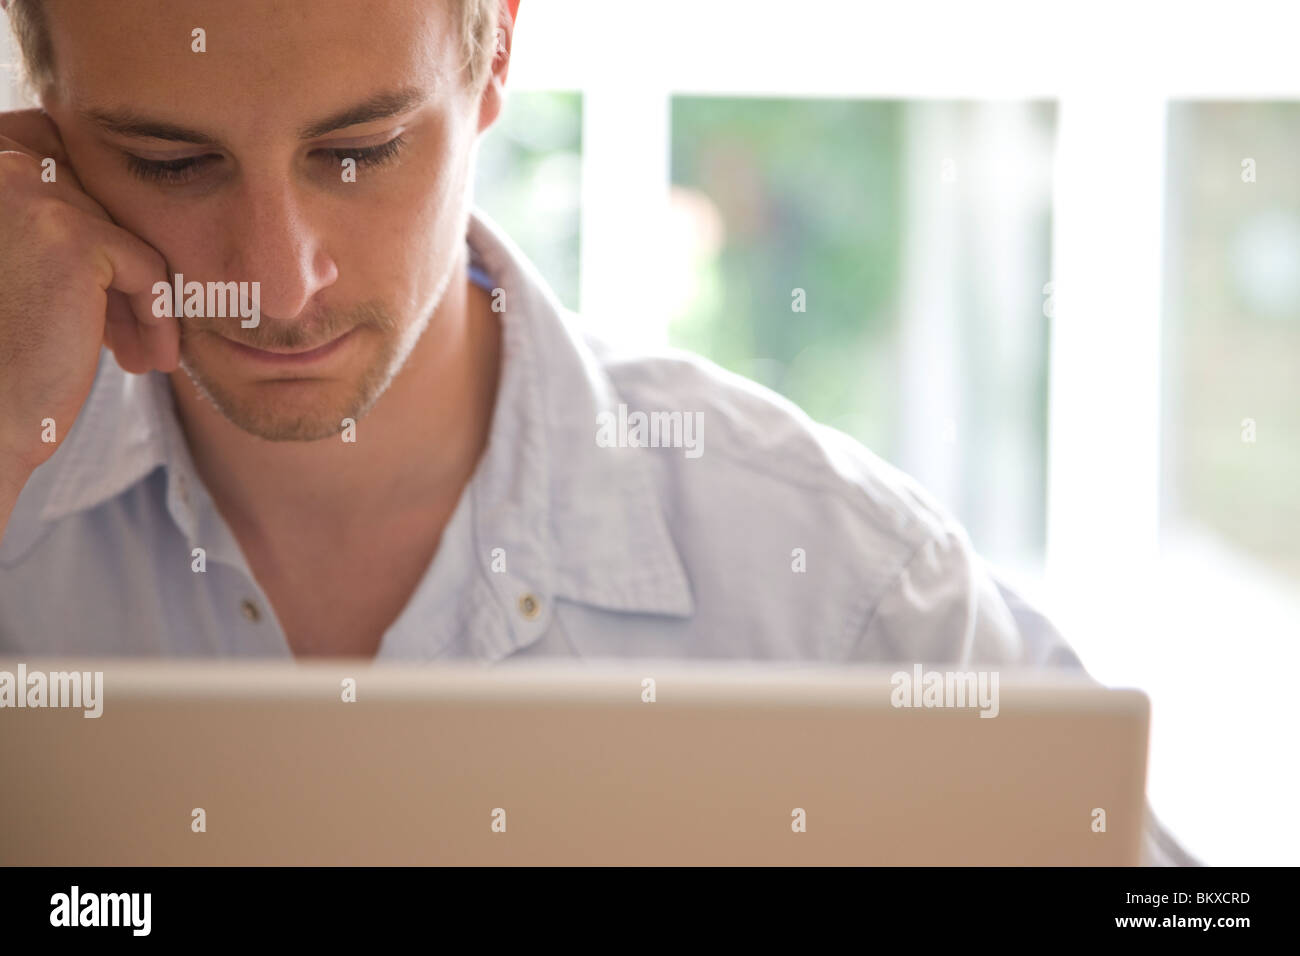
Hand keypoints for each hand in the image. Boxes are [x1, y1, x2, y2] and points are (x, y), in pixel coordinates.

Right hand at [0, 108, 175, 481]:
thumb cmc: (1, 351)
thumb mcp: (20, 263)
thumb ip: (52, 216)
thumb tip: (128, 192)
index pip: (55, 147)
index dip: (86, 213)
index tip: (95, 283)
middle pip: (96, 194)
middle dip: (114, 263)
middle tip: (117, 331)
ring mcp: (28, 194)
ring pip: (124, 235)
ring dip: (137, 296)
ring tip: (133, 350)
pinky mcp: (73, 239)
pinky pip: (148, 267)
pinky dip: (155, 317)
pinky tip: (148, 361)